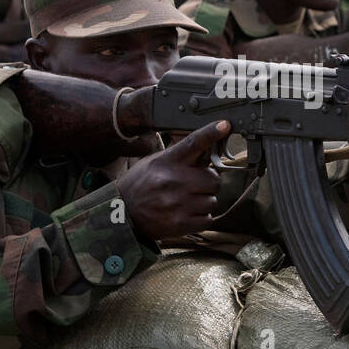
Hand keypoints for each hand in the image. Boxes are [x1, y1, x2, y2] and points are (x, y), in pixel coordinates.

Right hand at [115, 120, 230, 240]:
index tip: (225, 125)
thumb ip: (181, 158)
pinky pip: (207, 219)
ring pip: (212, 201)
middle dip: (208, 183)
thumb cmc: (142, 184)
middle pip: (214, 179)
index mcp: (167, 162)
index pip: (193, 143)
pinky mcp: (180, 223)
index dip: (211, 133)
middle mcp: (173, 181)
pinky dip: (200, 217)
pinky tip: (186, 213)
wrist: (123, 213)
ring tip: (186, 201)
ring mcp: (177, 203)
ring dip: (204, 202)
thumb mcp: (155, 162)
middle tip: (195, 186)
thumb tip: (209, 152)